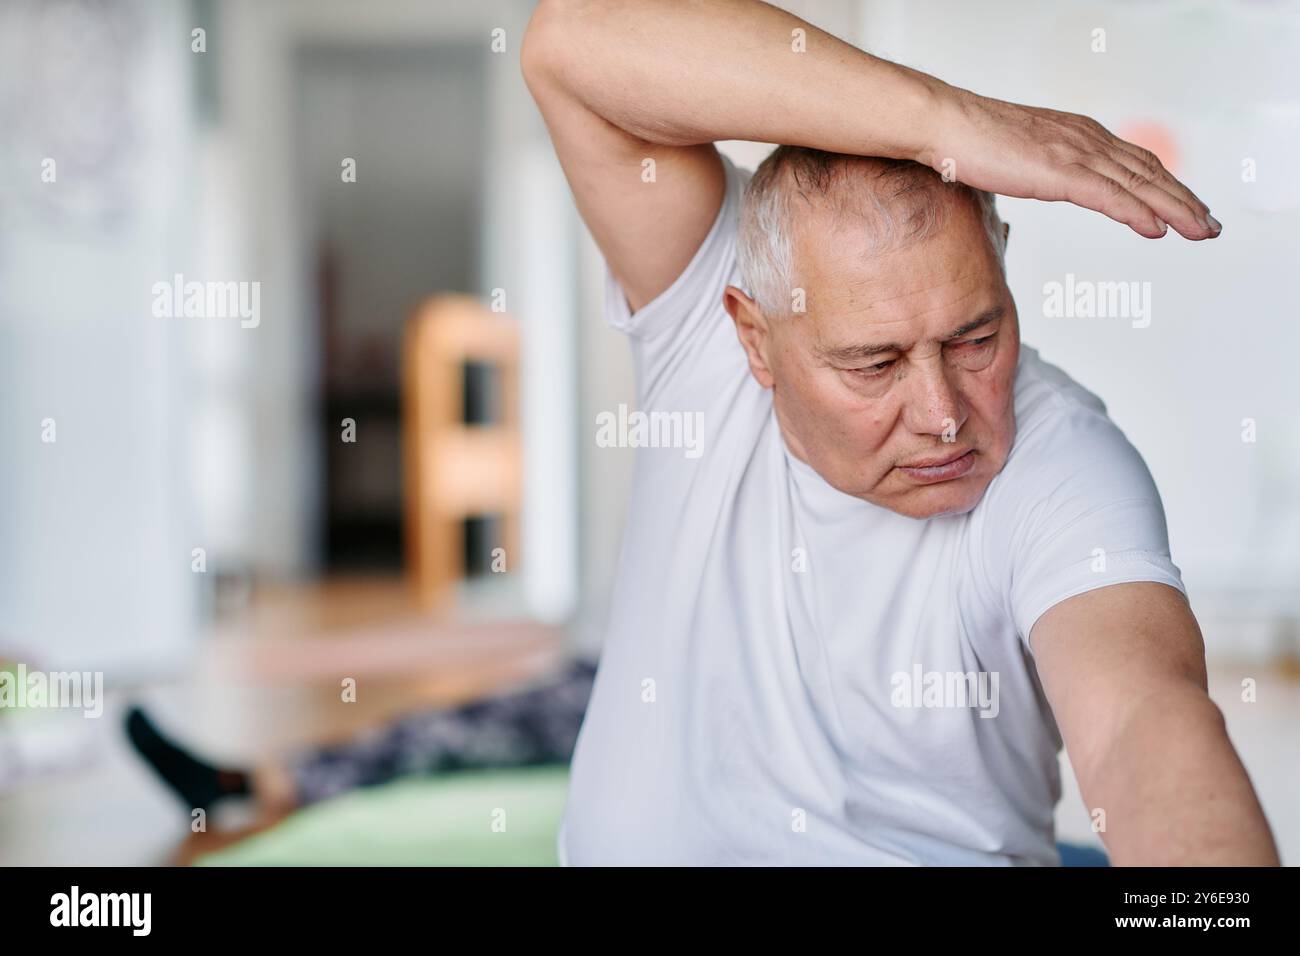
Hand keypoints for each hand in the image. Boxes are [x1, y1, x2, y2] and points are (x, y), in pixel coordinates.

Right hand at [923, 86, 1219, 239]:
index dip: (1165, 185)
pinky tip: (1158, 229)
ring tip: (1199, 231)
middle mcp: (1086, 139)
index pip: (1134, 162)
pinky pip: (1110, 197)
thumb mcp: (1014, 155)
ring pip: (1140, 184)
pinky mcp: (1061, 172)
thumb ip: (1035, 167)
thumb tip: (1030, 180)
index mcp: (1077, 134)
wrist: (945, 125)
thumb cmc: (966, 142)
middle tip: (1208, 225)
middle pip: (1149, 172)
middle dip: (1183, 200)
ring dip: (1176, 209)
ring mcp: (1075, 153)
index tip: (1183, 205)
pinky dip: (1139, 213)